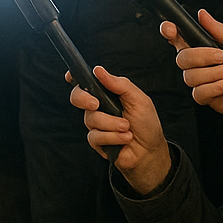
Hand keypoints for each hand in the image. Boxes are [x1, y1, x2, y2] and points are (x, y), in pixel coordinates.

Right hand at [67, 66, 171, 195]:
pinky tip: (124, 138)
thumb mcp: (139, 99)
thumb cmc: (147, 124)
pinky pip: (95, 136)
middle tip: (96, 104)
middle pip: (77, 97)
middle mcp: (99, 107)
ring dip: (111, 124)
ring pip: (90, 118)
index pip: (87, 83)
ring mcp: (97, 123)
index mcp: (108, 93)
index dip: (75, 78)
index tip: (71, 77)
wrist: (150, 151)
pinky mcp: (96, 140)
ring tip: (126, 128)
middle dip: (84, 99)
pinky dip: (112, 137)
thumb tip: (99, 70)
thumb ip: (119, 84)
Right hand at [163, 10, 222, 134]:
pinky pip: (199, 92)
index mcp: (204, 46)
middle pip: (181, 57)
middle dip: (201, 56)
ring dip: (213, 73)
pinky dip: (215, 87)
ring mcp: (200, 80)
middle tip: (222, 56)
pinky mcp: (204, 96)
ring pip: (190, 76)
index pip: (179, 37)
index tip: (170, 28)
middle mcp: (198, 63)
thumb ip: (221, 31)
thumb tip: (202, 14)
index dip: (170, 31)